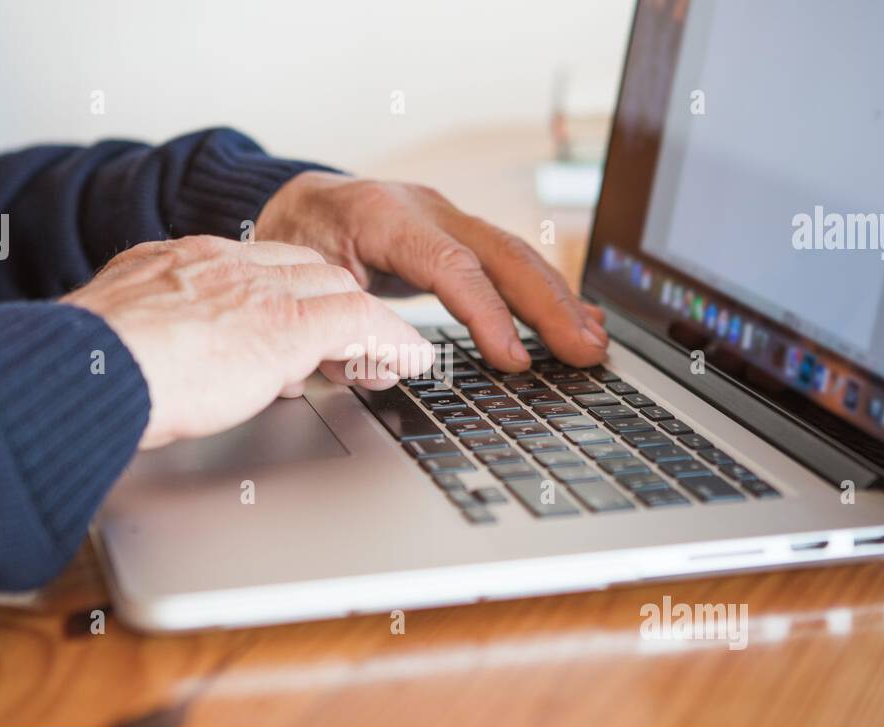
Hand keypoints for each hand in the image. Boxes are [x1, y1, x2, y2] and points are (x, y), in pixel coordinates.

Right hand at [61, 236, 433, 448]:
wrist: (80, 373)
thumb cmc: (78, 374)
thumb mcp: (114, 342)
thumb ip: (151, 342)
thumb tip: (166, 373)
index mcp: (176, 262)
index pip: (250, 266)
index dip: (282, 293)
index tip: (293, 320)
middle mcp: (220, 263)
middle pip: (302, 268)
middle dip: (331, 303)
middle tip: (351, 341)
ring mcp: (255, 289)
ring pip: (337, 287)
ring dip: (368, 324)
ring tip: (392, 355)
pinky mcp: (284, 324)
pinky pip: (361, 320)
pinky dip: (393, 340)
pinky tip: (414, 362)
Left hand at [256, 171, 608, 371]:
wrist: (290, 201)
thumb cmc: (292, 241)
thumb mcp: (302, 279)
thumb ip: (340, 321)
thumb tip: (383, 367)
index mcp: (385, 217)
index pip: (453, 267)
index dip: (489, 315)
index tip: (514, 361)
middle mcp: (427, 209)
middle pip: (503, 255)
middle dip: (550, 307)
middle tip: (586, 352)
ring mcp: (447, 217)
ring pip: (515, 255)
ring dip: (558, 300)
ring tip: (593, 340)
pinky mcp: (456, 233)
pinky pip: (508, 260)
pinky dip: (544, 290)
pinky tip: (577, 315)